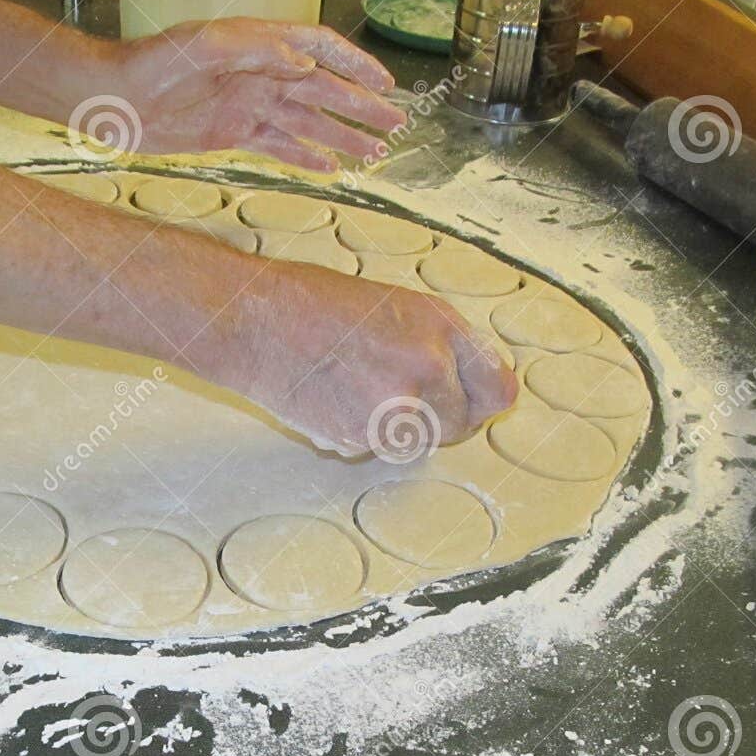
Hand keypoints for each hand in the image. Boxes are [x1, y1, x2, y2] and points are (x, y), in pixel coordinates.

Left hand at [115, 19, 407, 171]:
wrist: (115, 99)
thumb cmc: (152, 63)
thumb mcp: (203, 46)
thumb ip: (257, 50)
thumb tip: (305, 63)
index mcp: (259, 45)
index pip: (320, 50)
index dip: (355, 65)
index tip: (384, 83)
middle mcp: (260, 75)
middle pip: (323, 90)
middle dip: (361, 107)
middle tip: (395, 124)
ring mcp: (248, 106)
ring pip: (308, 122)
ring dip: (342, 136)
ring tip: (374, 152)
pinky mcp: (233, 134)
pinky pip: (279, 146)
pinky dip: (306, 156)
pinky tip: (330, 168)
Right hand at [204, 263, 518, 456]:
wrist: (257, 323)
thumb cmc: (314, 306)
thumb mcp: (394, 307)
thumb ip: (435, 344)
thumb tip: (465, 386)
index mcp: (442, 327)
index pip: (497, 388)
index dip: (480, 399)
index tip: (466, 404)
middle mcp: (430, 366)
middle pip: (462, 424)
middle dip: (436, 420)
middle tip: (398, 401)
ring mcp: (400, 406)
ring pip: (420, 443)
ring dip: (397, 431)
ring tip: (357, 393)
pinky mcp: (367, 437)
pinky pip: (379, 450)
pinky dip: (360, 436)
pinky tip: (333, 402)